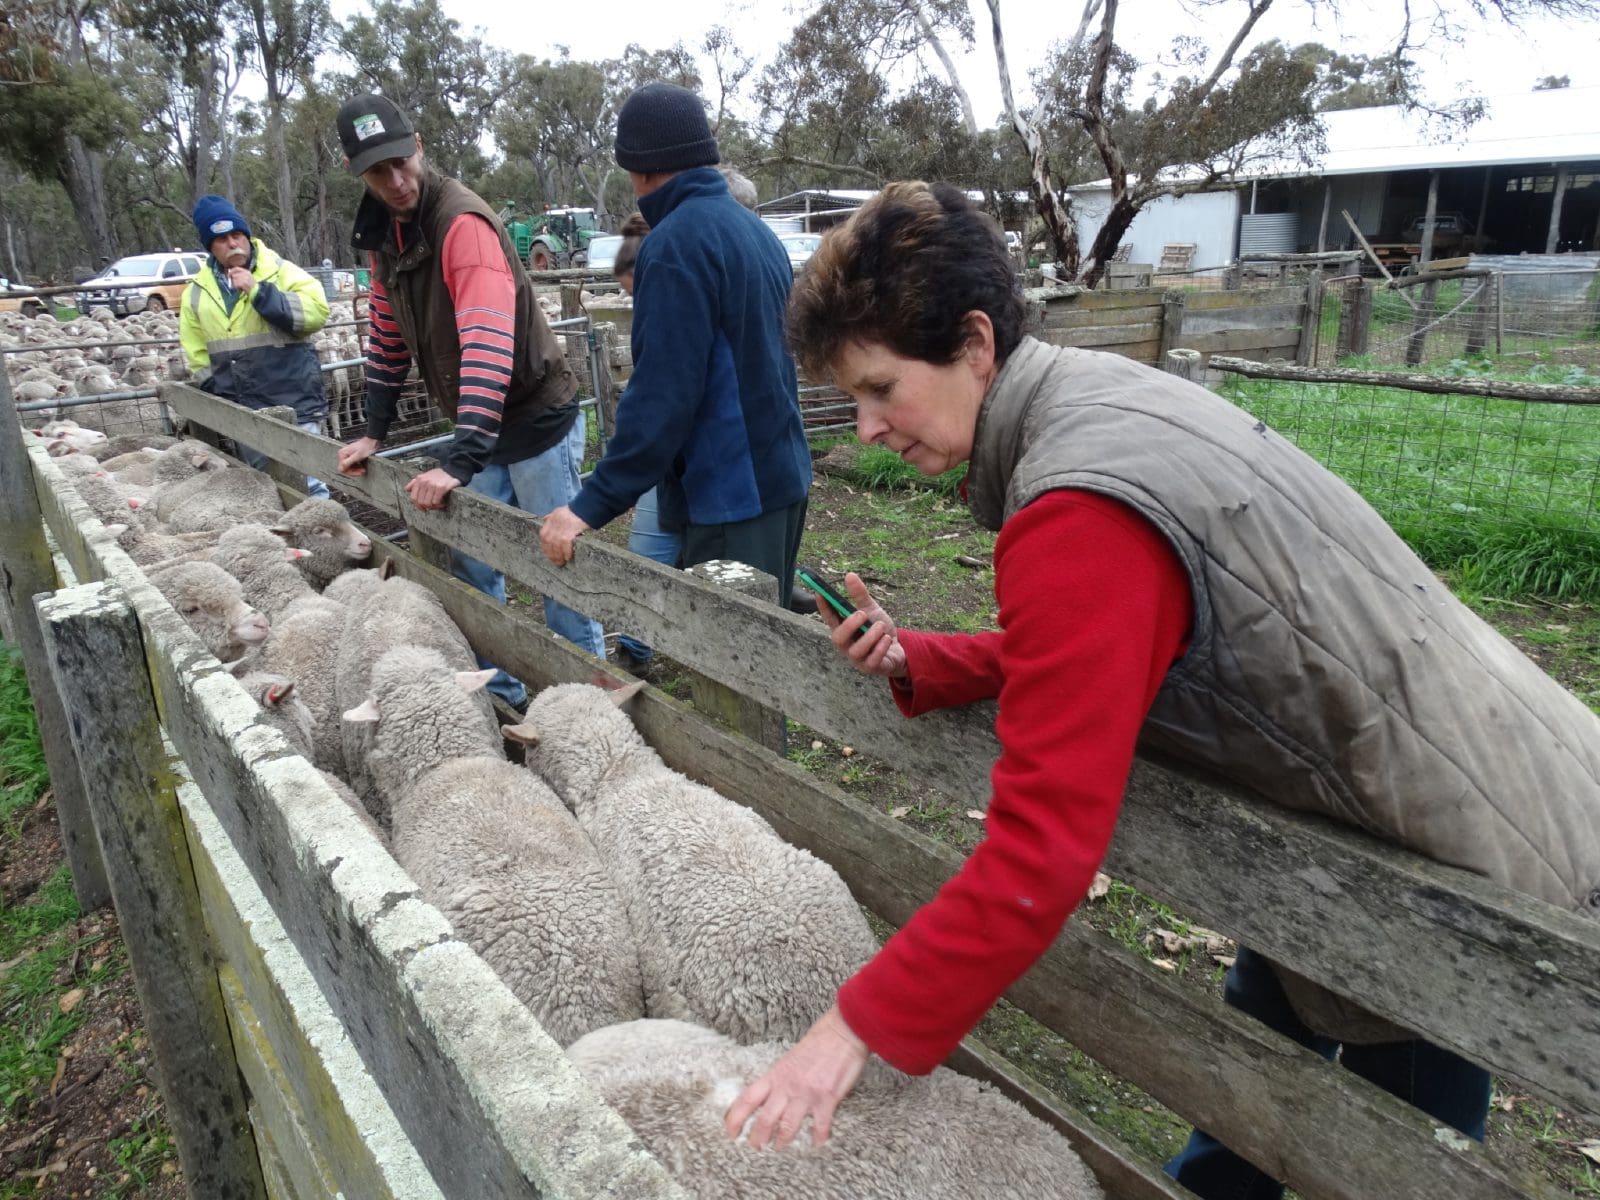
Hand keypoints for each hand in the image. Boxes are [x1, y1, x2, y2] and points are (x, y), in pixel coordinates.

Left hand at [226, 266, 253, 291]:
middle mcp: (246, 274)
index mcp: (247, 272)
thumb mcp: (248, 278)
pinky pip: (236, 284)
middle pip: (234, 274)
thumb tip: (232, 274)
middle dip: (232, 279)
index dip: (232, 271)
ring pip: (234, 279)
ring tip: (238, 286)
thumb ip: (240, 275)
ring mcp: (245, 278)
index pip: (237, 268)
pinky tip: (239, 288)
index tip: (229, 274)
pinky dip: (236, 286)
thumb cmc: (251, 285)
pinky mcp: (243, 283)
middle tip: (232, 282)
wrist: (256, 291)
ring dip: (234, 283)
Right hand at [336, 436, 381, 476]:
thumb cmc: (365, 447)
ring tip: (363, 469)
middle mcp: (343, 455)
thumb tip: (340, 469)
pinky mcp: (352, 457)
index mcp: (342, 454)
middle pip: (346, 468)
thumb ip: (348, 462)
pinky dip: (357, 467)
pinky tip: (362, 467)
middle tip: (362, 471)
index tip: (358, 472)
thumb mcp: (357, 456)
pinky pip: (352, 465)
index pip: (342, 468)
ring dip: (356, 470)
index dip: (351, 472)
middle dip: (354, 471)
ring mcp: (347, 456)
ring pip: (349, 467)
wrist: (371, 442)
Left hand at [404, 467, 462, 510]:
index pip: (413, 497)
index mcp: (419, 480)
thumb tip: (407, 489)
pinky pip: (436, 502)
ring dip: (434, 507)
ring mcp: (432, 485)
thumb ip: (415, 482)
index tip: (423, 508)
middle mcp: (424, 482)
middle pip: (421, 502)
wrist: (453, 470)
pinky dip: (439, 505)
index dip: (418, 506)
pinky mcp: (441, 488)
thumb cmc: (439, 475)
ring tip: (439, 505)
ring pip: (428, 503)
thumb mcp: (425, 476)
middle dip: (427, 507)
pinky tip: (443, 503)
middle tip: (433, 507)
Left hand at [540, 504, 590, 566]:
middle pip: (548, 541)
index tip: (548, 553)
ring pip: (555, 545)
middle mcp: (554, 522)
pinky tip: (568, 557)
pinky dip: (566, 553)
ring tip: (561, 563)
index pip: (543, 534)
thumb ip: (553, 516)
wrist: (589, 506)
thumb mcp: (562, 510)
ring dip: (557, 556)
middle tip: (555, 561)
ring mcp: (561, 527)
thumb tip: (545, 519)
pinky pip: (565, 545)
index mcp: (552, 518)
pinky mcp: (569, 531)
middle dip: (550, 553)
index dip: (545, 546)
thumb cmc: (578, 510)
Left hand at [724, 1005, 868, 1149]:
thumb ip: (780, 1077)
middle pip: (765, 1120)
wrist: (843, 1033)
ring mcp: (806, 1094)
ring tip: (780, 1147)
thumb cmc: (818, 1040)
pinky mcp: (827, 1099)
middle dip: (757, 1138)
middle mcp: (787, 1086)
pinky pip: (819, 1126)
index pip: (748, 1099)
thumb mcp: (790, 1057)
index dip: (735, 1118)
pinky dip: (817, 1138)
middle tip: (756, 1147)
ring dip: (782, 1141)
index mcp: (775, 1074)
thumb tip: (772, 1093)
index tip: (731, 1132)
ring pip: (787, 1127)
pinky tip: (816, 1143)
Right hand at [821, 573, 907, 678]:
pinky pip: (872, 659)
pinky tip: (886, 639)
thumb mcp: (872, 610)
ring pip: (856, 650)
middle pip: (838, 638)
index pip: (828, 618)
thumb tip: (850, 575)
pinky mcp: (869, 668)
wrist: (899, 650)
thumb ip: (860, 595)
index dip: (823, 607)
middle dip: (850, 625)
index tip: (820, 592)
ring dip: (871, 635)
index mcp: (843, 629)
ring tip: (881, 626)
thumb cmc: (880, 631)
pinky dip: (880, 647)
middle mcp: (846, 645)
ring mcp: (857, 658)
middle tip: (863, 614)